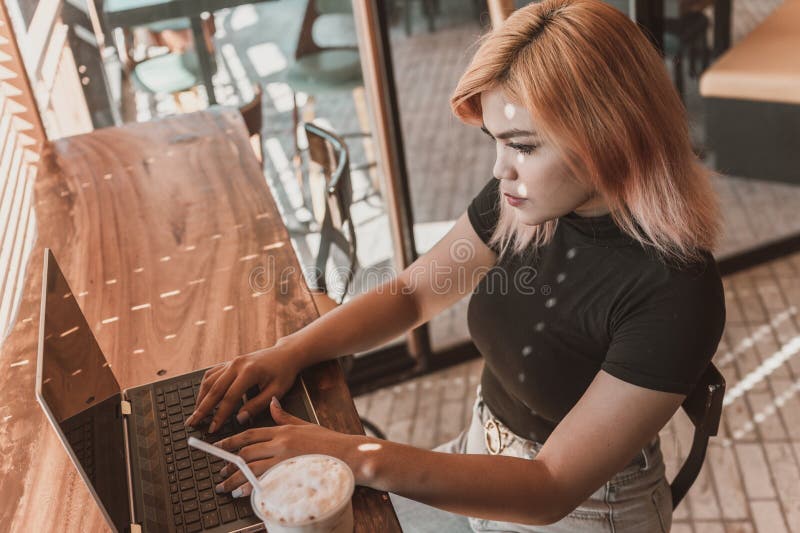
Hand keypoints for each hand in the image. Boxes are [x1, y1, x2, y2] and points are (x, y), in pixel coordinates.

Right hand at [185, 341, 300, 431]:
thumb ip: (257, 405)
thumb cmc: (283, 372)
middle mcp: (237, 364)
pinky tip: (202, 397)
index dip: (219, 415)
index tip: (213, 428)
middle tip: (192, 423)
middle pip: (214, 389)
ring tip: (196, 413)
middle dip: (202, 408)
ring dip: (201, 398)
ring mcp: (231, 362)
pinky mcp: (229, 362)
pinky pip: (212, 374)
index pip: (229, 397)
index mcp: (249, 372)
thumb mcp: (276, 391)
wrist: (285, 354)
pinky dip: (205, 386)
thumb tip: (240, 419)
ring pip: (209, 381)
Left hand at [214, 397, 368, 497]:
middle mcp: (280, 443)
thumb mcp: (305, 424)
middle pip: (246, 453)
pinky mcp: (290, 474)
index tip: (219, 447)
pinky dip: (250, 490)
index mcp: (282, 430)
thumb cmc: (329, 441)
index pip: (250, 434)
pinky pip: (264, 483)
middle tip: (220, 473)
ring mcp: (285, 460)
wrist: (348, 454)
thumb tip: (272, 403)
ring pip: (251, 470)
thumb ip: (285, 417)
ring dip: (235, 480)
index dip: (231, 441)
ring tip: (226, 488)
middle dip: (229, 464)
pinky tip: (242, 495)